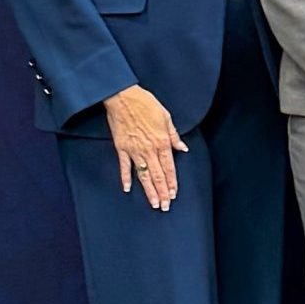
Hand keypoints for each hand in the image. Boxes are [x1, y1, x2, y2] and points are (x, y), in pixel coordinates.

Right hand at [103, 85, 185, 210]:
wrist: (123, 97)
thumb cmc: (145, 103)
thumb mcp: (166, 116)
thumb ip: (174, 135)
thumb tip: (183, 148)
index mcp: (162, 142)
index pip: (169, 167)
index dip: (172, 183)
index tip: (173, 195)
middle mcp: (149, 149)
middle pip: (158, 175)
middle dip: (162, 192)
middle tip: (165, 206)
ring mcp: (134, 150)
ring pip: (144, 175)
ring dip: (149, 190)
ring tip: (154, 203)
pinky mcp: (121, 148)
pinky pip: (124, 166)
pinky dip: (125, 178)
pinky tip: (127, 188)